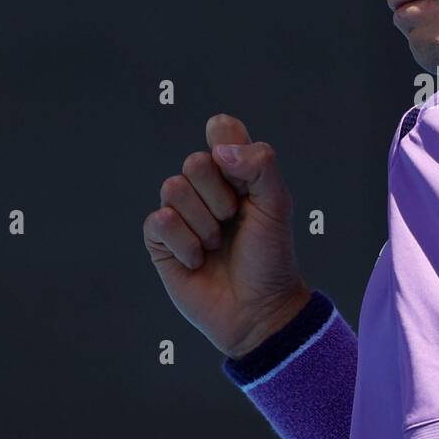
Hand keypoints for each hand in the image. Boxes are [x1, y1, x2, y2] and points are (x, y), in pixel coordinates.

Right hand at [143, 113, 310, 358]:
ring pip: (173, 188)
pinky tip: (199, 260)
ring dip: (204, 224)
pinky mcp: (160, 241)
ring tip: (217, 244)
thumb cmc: (271, 256)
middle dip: (221, 197)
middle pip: (195, 162)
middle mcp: (205, 188)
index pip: (221, 129)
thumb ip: (260, 165)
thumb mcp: (278, 204)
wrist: (258, 309)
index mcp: (236, 172)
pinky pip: (159, 220)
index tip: (245, 180)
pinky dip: (185, 244)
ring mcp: (181, 213)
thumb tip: (219, 150)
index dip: (229, 147)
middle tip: (235, 222)